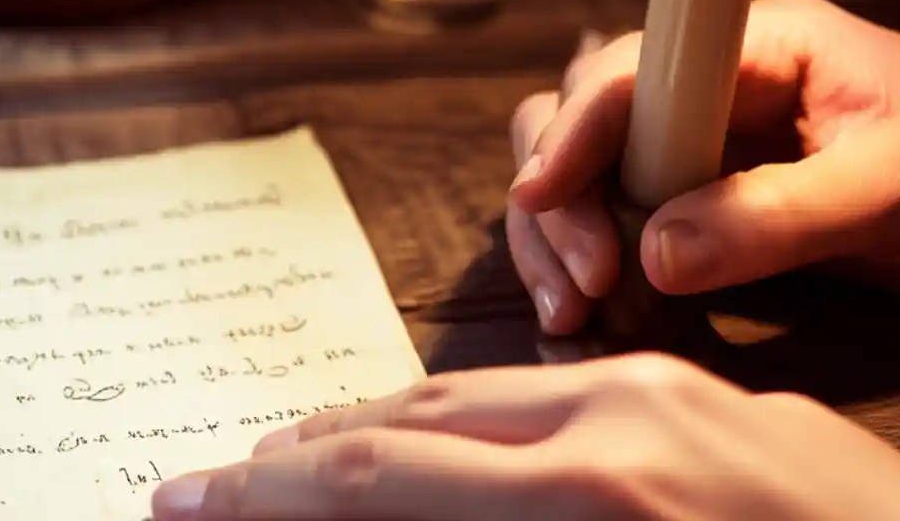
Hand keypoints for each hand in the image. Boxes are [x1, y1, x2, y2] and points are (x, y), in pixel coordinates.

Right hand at [150, 353, 899, 519]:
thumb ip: (478, 513)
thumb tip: (394, 499)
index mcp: (600, 492)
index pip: (385, 476)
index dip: (272, 489)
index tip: (188, 493)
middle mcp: (625, 415)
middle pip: (414, 421)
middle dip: (304, 452)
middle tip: (223, 472)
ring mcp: (673, 391)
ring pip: (479, 393)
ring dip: (381, 427)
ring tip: (307, 451)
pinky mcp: (710, 390)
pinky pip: (554, 393)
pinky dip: (476, 420)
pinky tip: (440, 438)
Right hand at [507, 0, 899, 334]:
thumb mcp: (895, 183)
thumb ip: (779, 216)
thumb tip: (653, 257)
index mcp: (752, 46)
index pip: (631, 72)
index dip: (574, 131)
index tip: (539, 195)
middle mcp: (702, 84)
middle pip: (577, 118)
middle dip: (559, 202)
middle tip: (585, 288)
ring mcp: (692, 140)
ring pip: (578, 171)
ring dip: (557, 240)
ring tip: (574, 315)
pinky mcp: (691, 195)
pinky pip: (611, 219)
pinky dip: (588, 265)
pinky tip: (597, 313)